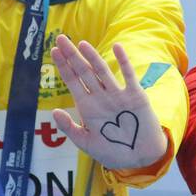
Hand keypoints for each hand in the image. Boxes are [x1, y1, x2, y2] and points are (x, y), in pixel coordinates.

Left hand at [50, 34, 168, 168]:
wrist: (140, 157)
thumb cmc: (113, 152)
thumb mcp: (87, 143)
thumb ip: (70, 128)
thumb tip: (54, 112)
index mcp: (87, 107)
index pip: (72, 81)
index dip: (63, 66)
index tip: (54, 51)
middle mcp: (100, 97)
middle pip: (83, 72)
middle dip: (72, 56)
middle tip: (60, 38)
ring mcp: (118, 95)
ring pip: (102, 72)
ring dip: (92, 57)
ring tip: (81, 44)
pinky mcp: (135, 96)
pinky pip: (128, 76)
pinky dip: (123, 62)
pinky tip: (117, 47)